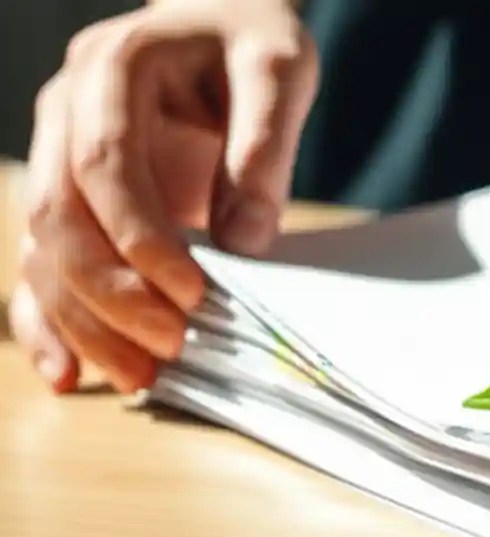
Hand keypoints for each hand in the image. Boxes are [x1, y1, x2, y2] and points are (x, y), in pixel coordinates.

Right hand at [8, 0, 317, 393]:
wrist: (220, 26)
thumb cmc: (250, 45)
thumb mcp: (278, 69)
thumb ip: (263, 146)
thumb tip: (245, 242)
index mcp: (111, 70)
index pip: (104, 165)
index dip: (141, 237)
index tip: (194, 294)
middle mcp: (64, 113)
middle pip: (59, 216)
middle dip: (111, 292)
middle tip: (172, 345)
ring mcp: (56, 158)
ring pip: (43, 251)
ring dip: (84, 322)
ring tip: (139, 378)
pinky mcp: (69, 199)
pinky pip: (41, 266)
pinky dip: (49, 323)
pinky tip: (70, 373)